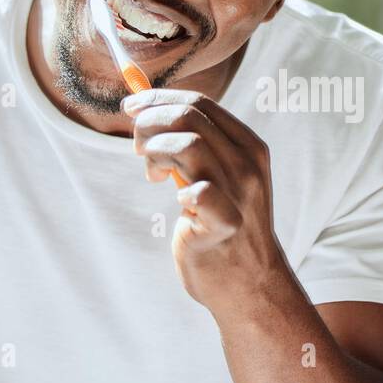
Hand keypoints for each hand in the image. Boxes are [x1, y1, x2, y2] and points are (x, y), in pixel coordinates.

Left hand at [123, 89, 288, 307]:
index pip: (201, 103)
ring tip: (152, 174)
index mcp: (249, 147)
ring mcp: (239, 193)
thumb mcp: (221, 176)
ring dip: (154, 152)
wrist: (250, 283)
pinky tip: (177, 201)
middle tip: (137, 146)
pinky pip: (199, 192)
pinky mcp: (225, 223)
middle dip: (149, 123)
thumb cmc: (224, 227)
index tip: (132, 107)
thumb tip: (150, 109)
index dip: (159, 99)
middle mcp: (248, 165)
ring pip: (187, 144)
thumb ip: (198, 146)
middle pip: (190, 116)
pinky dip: (179, 189)